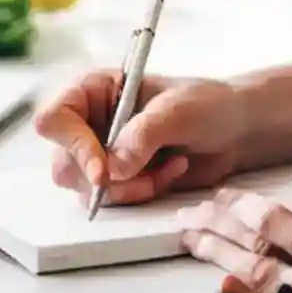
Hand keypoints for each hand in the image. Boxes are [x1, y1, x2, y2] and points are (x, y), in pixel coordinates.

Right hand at [33, 72, 248, 204]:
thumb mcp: (177, 111)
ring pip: (85, 189)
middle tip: (141, 177)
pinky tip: (168, 173)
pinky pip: (112, 200)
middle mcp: (88, 123)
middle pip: (64, 163)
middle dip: (103, 179)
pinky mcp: (119, 179)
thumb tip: (113, 168)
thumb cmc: (207, 104)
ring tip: (166, 168)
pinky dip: (141, 194)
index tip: (103, 172)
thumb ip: (142, 135)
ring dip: (128, 188)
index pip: (54, 120)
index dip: (72, 146)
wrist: (237, 129)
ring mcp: (101, 154)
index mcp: (92, 91)